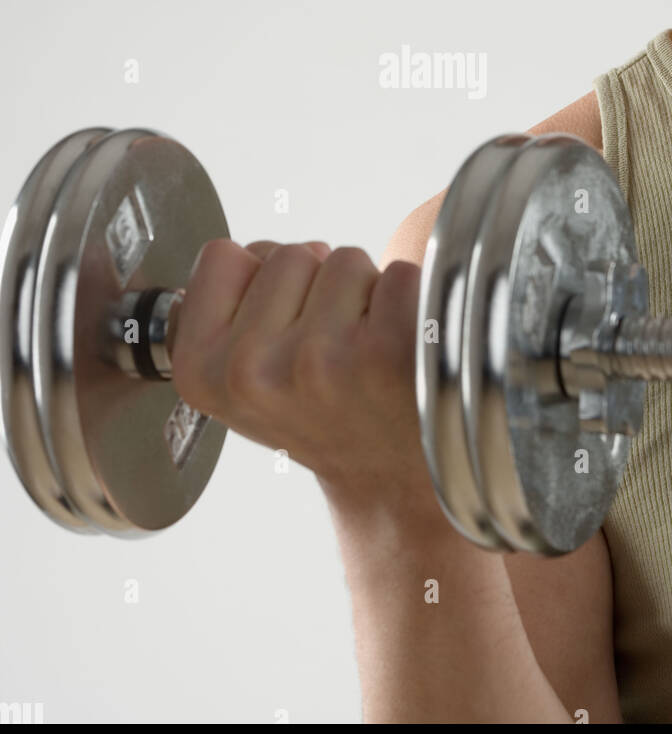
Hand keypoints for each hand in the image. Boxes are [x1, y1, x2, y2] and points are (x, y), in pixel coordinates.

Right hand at [169, 239, 436, 517]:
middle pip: (290, 253)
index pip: (223, 256)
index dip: (259, 279)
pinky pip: (397, 274)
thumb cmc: (319, 414)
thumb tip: (258, 253)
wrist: (386, 480)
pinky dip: (407, 301)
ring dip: (363, 294)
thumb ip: (227, 306)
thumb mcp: (237, 377)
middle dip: (316, 287)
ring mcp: (319, 359)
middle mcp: (251, 369)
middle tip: (330, 348)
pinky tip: (399, 350)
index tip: (278, 326)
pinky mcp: (384, 352)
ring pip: (345, 259)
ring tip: (364, 351)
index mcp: (202, 370)